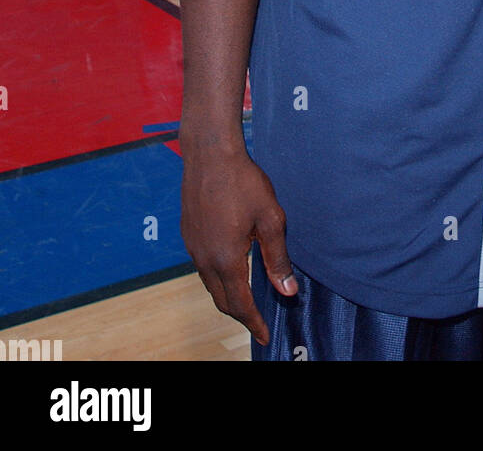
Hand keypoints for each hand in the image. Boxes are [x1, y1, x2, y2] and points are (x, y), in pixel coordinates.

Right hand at [180, 148, 297, 344]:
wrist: (209, 154)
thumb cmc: (243, 182)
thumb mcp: (270, 219)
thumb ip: (277, 258)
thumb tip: (287, 291)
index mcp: (227, 259)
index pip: (241, 303)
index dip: (254, 323)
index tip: (265, 336)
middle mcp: (204, 259)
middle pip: (222, 300)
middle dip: (241, 314)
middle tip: (258, 322)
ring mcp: (193, 247)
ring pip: (210, 284)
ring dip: (228, 296)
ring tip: (246, 298)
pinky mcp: (188, 234)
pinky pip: (202, 266)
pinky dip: (217, 277)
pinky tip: (230, 268)